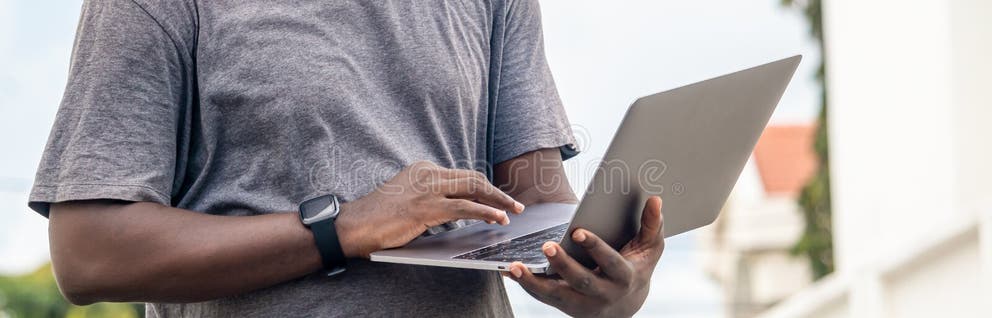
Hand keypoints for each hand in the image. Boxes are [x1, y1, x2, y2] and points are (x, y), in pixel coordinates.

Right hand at [335, 161, 524, 257]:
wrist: (355, 224)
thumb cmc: (379, 216)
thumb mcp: (408, 197)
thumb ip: (431, 197)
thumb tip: (456, 209)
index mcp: (424, 168)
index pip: (463, 175)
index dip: (484, 188)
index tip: (498, 198)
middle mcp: (428, 173)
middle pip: (473, 178)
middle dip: (497, 192)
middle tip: (515, 204)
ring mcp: (428, 189)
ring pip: (474, 189)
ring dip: (498, 201)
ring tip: (513, 212)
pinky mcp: (427, 206)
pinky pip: (465, 207)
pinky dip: (485, 212)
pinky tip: (497, 218)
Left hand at [505, 196, 664, 317]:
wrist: (627, 306)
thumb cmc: (637, 268)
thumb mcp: (650, 250)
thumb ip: (653, 225)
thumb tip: (656, 200)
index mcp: (625, 277)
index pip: (610, 263)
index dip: (595, 248)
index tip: (578, 231)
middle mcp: (604, 294)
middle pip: (581, 281)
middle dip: (563, 265)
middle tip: (546, 245)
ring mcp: (583, 304)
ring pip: (557, 296)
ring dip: (535, 283)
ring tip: (516, 266)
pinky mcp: (566, 307)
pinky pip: (544, 298)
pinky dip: (527, 285)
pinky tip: (511, 271)